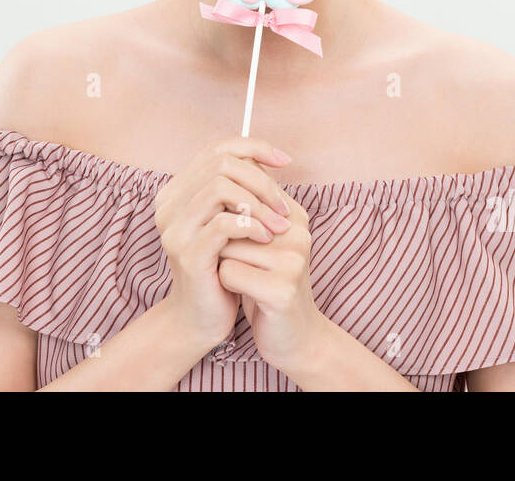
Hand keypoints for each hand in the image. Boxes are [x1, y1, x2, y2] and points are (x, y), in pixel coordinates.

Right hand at [152, 136, 293, 351]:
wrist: (201, 316)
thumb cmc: (221, 265)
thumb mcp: (230, 220)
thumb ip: (240, 189)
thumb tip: (268, 158)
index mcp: (177, 191)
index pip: (216, 148)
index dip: (254, 148)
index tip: (285, 161)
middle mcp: (168, 205)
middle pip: (221, 165)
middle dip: (261, 181)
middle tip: (284, 206)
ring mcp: (175, 229)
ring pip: (220, 189)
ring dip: (259, 203)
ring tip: (280, 224)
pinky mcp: (188, 254)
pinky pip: (223, 224)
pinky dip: (252, 226)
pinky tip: (267, 239)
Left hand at [217, 190, 326, 372]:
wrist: (296, 338)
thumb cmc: (268, 284)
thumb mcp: (261, 241)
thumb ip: (247, 209)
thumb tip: (217, 175)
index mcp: (294, 214)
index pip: (244, 193)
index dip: (226, 217)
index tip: (231, 241)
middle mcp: (297, 232)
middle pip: (230, 219)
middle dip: (222, 242)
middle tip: (238, 264)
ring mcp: (292, 260)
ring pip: (225, 245)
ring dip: (222, 263)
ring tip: (244, 278)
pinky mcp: (281, 289)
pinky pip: (228, 272)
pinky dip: (225, 284)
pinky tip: (243, 293)